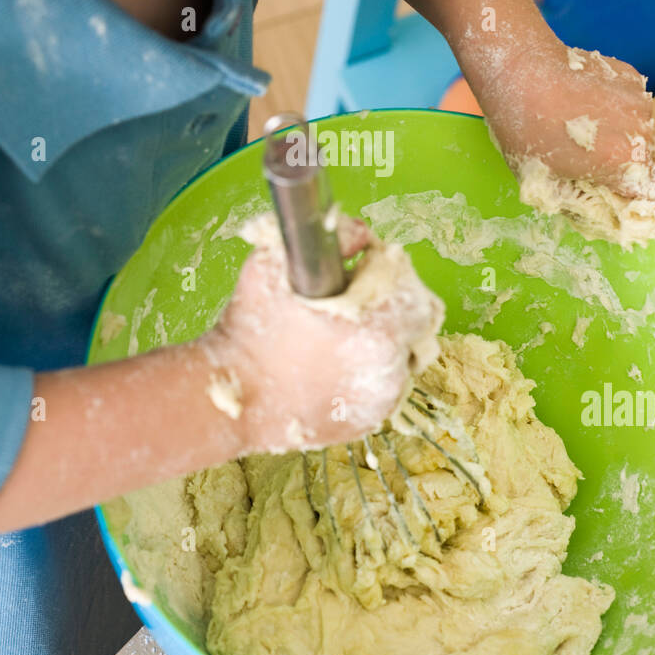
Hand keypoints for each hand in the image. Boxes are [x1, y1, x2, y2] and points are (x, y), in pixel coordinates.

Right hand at [212, 215, 443, 452]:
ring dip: (389, 338)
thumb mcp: (276, 262)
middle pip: (422, 321)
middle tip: (360, 299)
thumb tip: (363, 235)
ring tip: (349, 332)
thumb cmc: (250, 328)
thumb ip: (331, 236)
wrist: (232, 397)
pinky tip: (339, 362)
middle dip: (397, 302)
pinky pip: (390, 385)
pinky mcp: (371, 420)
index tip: (360, 269)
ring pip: (410, 355)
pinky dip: (373, 370)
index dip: (386, 269)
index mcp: (378, 326)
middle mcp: (390, 366)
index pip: (410, 284)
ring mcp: (383, 398)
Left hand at [478, 42, 654, 198]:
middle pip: (647, 163)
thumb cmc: (526, 131)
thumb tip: (600, 215)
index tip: (632, 202)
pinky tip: (584, 103)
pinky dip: (615, 109)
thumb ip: (580, 204)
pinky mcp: (632, 76)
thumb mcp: (544, 185)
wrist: (521, 69)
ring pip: (639, 132)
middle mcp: (643, 132)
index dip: (648, 202)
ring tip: (581, 128)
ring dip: (620, 137)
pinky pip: (631, 105)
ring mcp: (640, 100)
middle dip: (625, 169)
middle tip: (589, 162)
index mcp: (626, 164)